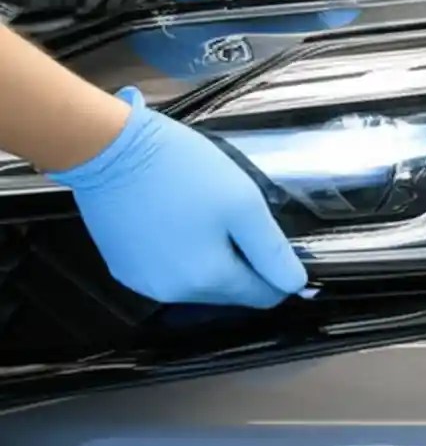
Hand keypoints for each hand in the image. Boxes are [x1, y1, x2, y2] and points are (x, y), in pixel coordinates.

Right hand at [47, 87, 306, 306]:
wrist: (110, 149)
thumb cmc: (179, 169)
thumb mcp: (243, 203)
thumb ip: (271, 250)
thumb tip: (295, 283)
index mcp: (208, 278)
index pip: (263, 296)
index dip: (280, 274)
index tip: (280, 245)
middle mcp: (173, 293)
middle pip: (231, 292)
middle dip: (246, 264)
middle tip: (243, 221)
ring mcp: (144, 283)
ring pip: (200, 285)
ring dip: (215, 260)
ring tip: (210, 218)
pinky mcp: (124, 268)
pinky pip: (169, 273)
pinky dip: (182, 256)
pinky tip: (181, 223)